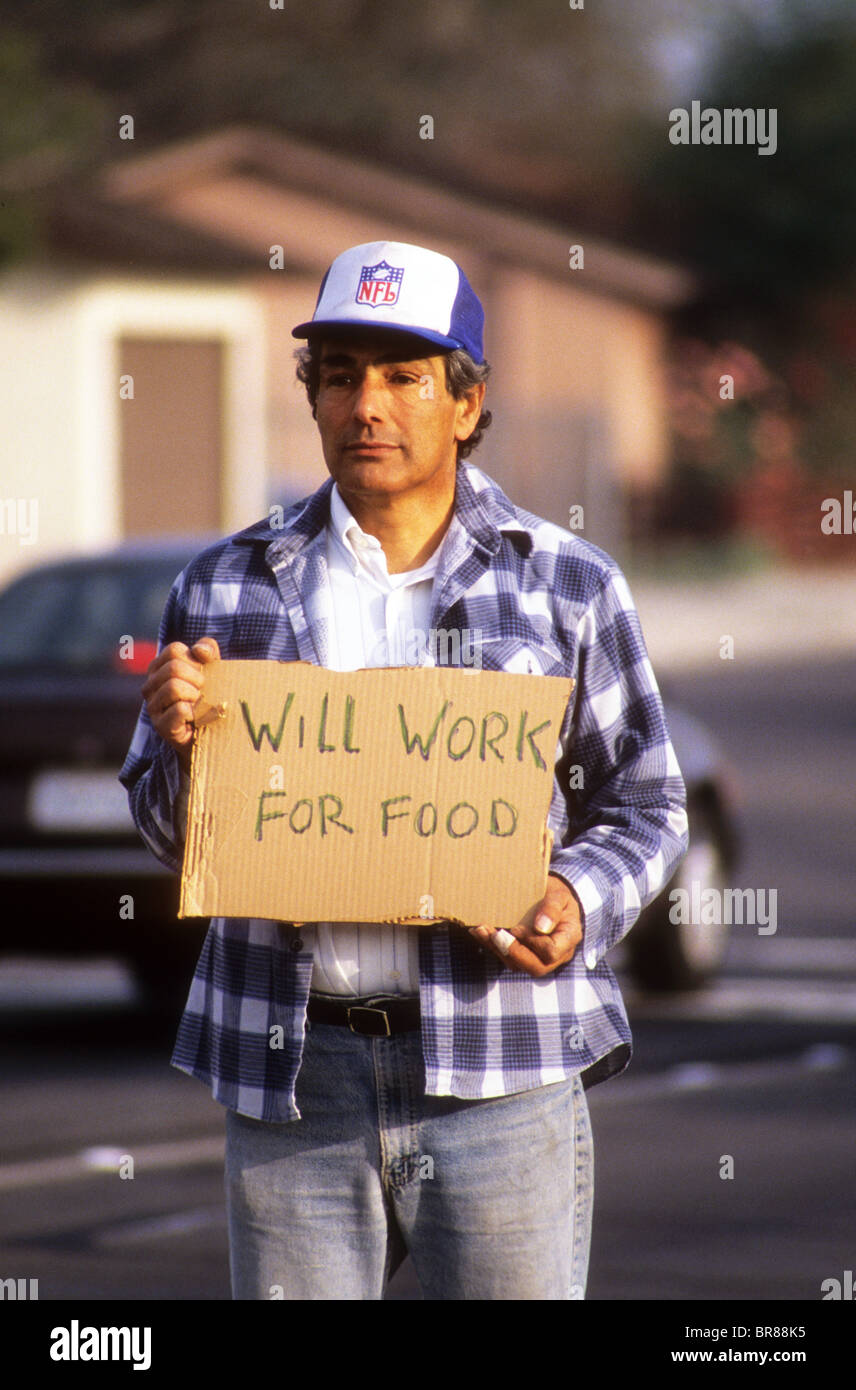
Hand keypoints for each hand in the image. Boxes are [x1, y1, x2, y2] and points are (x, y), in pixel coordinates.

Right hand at [141, 637, 220, 769]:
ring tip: (199, 704)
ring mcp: (152, 706)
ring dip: (195, 696)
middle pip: (173, 668)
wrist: (211, 733)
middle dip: (197, 679)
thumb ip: (208, 650)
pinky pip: (179, 710)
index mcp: (159, 667)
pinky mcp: (161, 726)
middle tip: (203, 692)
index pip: (174, 650)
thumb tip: (199, 650)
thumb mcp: (213, 668)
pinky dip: (194, 712)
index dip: (194, 660)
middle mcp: (150, 685)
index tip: (202, 674)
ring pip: (173, 687)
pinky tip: (196, 718)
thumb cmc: (209, 697)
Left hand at [468, 874, 582, 977]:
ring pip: (517, 965)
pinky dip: (490, 945)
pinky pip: (506, 957)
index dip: (532, 942)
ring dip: (497, 949)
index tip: (517, 927)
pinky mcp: (522, 955)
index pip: (551, 952)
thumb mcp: (560, 895)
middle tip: (495, 935)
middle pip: (535, 967)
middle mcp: (555, 956)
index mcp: (568, 940)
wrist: (551, 897)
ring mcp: (538, 958)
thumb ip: (553, 908)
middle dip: (512, 952)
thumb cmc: (557, 895)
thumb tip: (541, 928)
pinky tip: (478, 930)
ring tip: (481, 930)